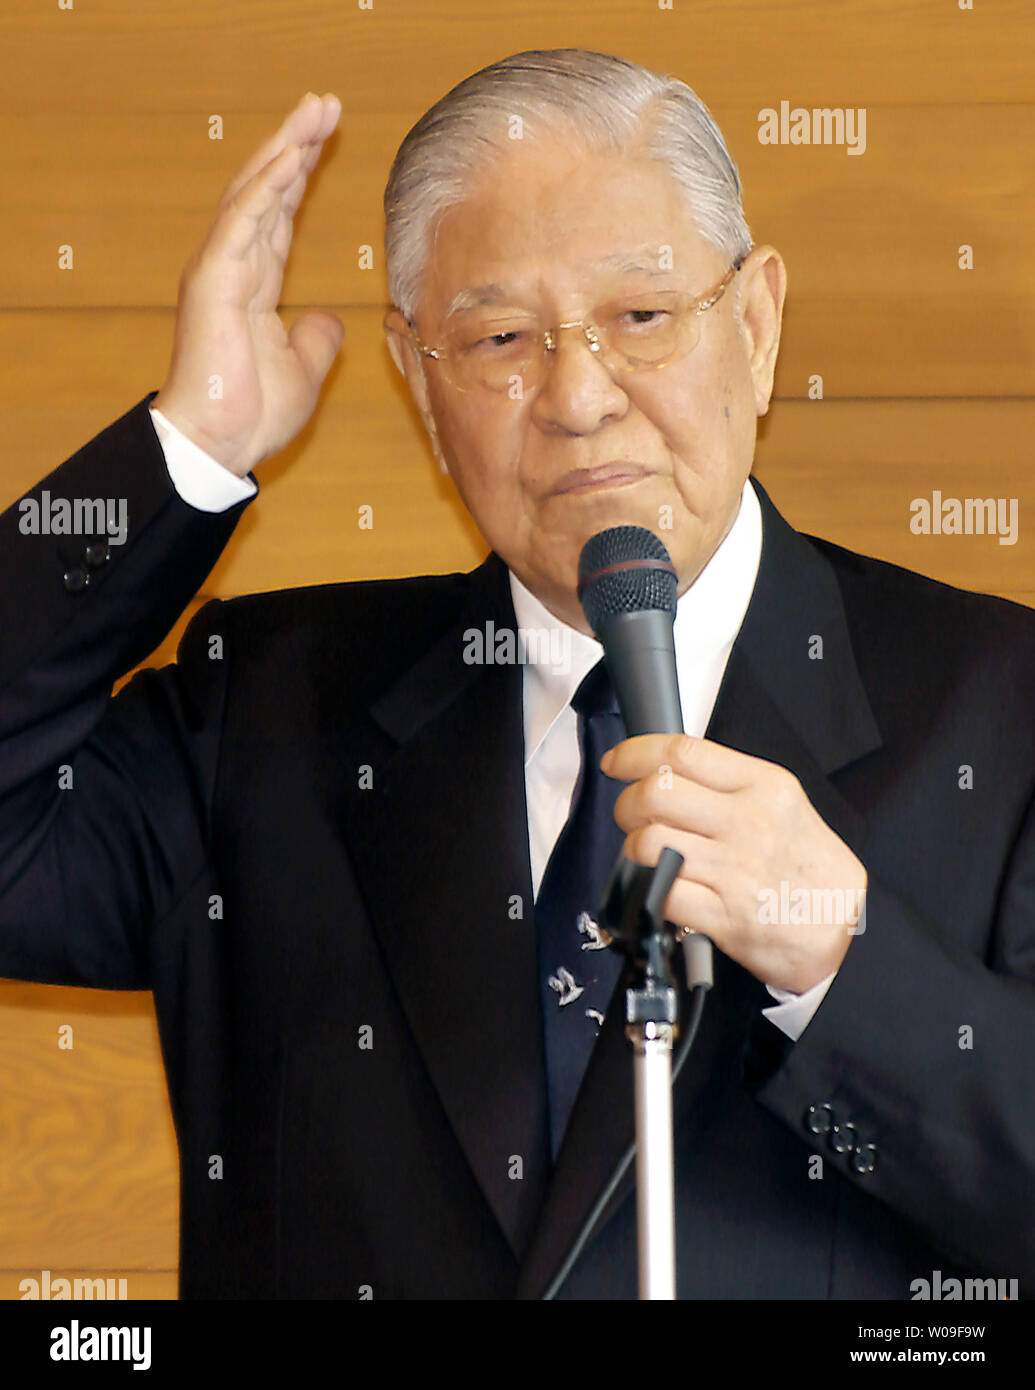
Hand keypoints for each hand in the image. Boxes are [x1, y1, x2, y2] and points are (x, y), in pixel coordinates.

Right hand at [152, 92, 343, 477]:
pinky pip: (242, 222)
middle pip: (266, 192)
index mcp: (252, 285)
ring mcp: (219, 270)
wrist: (219, 443)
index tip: (325, 139)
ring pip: (252, 193)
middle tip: (325, 103)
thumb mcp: (303, 371)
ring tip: (313, 111)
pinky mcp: (214, 280)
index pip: (278, 217)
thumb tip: (329, 319)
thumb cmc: (251, 414)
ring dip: (284, 148)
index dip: (301, 176)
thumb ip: (316, 341)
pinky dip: (266, 187)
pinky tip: (291, 157)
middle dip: (295, 144)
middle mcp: (233, 268)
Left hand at [601, 734, 866, 993]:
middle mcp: (748, 823)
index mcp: (764, 787)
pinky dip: (646, 889)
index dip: (636, 753)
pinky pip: (661, 892)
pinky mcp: (724, 916)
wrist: (845, 934)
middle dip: (627, 804)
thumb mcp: (787, 808)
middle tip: (630, 816)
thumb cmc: (812, 872)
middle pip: (656, 793)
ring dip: (633, 849)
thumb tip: (670, 773)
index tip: (617, 761)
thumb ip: (732, 787)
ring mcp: (735, 870)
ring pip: (649, 842)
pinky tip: (656, 888)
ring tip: (645, 855)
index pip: (683, 752)